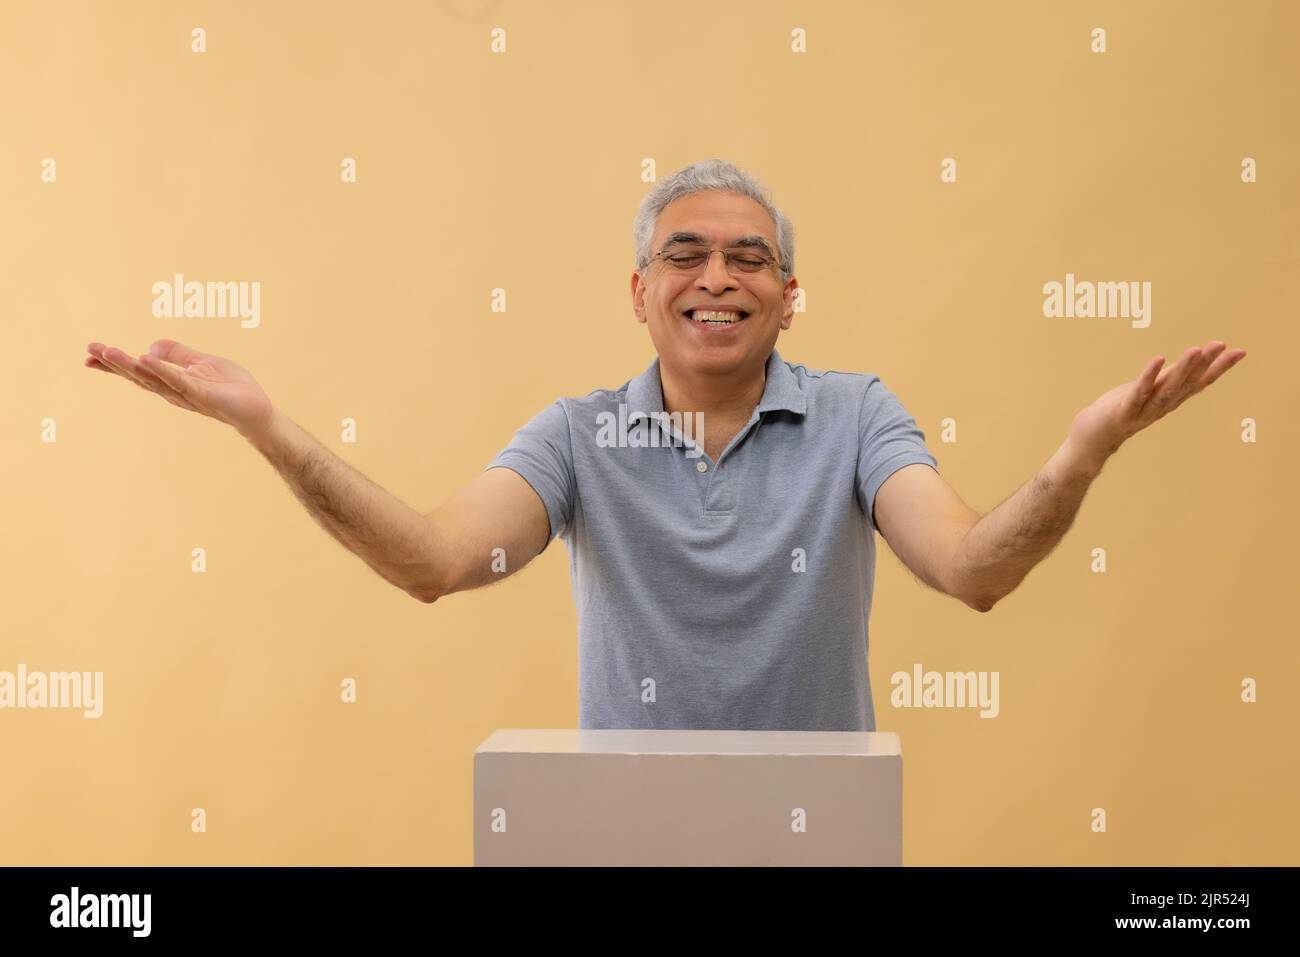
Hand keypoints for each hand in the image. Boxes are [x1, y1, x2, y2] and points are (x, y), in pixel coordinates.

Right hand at [85, 339, 275, 438]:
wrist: (258, 408)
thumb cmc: (232, 388)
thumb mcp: (201, 363)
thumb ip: (177, 355)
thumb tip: (148, 345)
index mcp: (171, 382)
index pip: (138, 371)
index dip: (113, 364)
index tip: (89, 354)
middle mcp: (173, 391)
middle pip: (138, 376)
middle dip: (114, 363)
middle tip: (90, 350)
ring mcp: (188, 394)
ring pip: (153, 379)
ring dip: (130, 365)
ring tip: (109, 352)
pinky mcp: (204, 395)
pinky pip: (180, 381)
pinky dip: (162, 370)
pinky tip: (146, 358)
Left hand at [1068, 340, 1246, 469]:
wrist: (1091, 439)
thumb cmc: (1120, 411)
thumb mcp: (1148, 390)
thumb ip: (1168, 378)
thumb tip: (1192, 361)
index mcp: (1169, 400)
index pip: (1199, 382)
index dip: (1219, 368)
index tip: (1240, 351)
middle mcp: (1161, 406)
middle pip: (1187, 383)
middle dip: (1205, 363)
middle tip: (1222, 344)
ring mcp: (1143, 410)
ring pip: (1168, 388)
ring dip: (1182, 369)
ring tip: (1196, 349)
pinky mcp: (1123, 411)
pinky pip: (1138, 391)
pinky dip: (1149, 375)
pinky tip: (1158, 359)